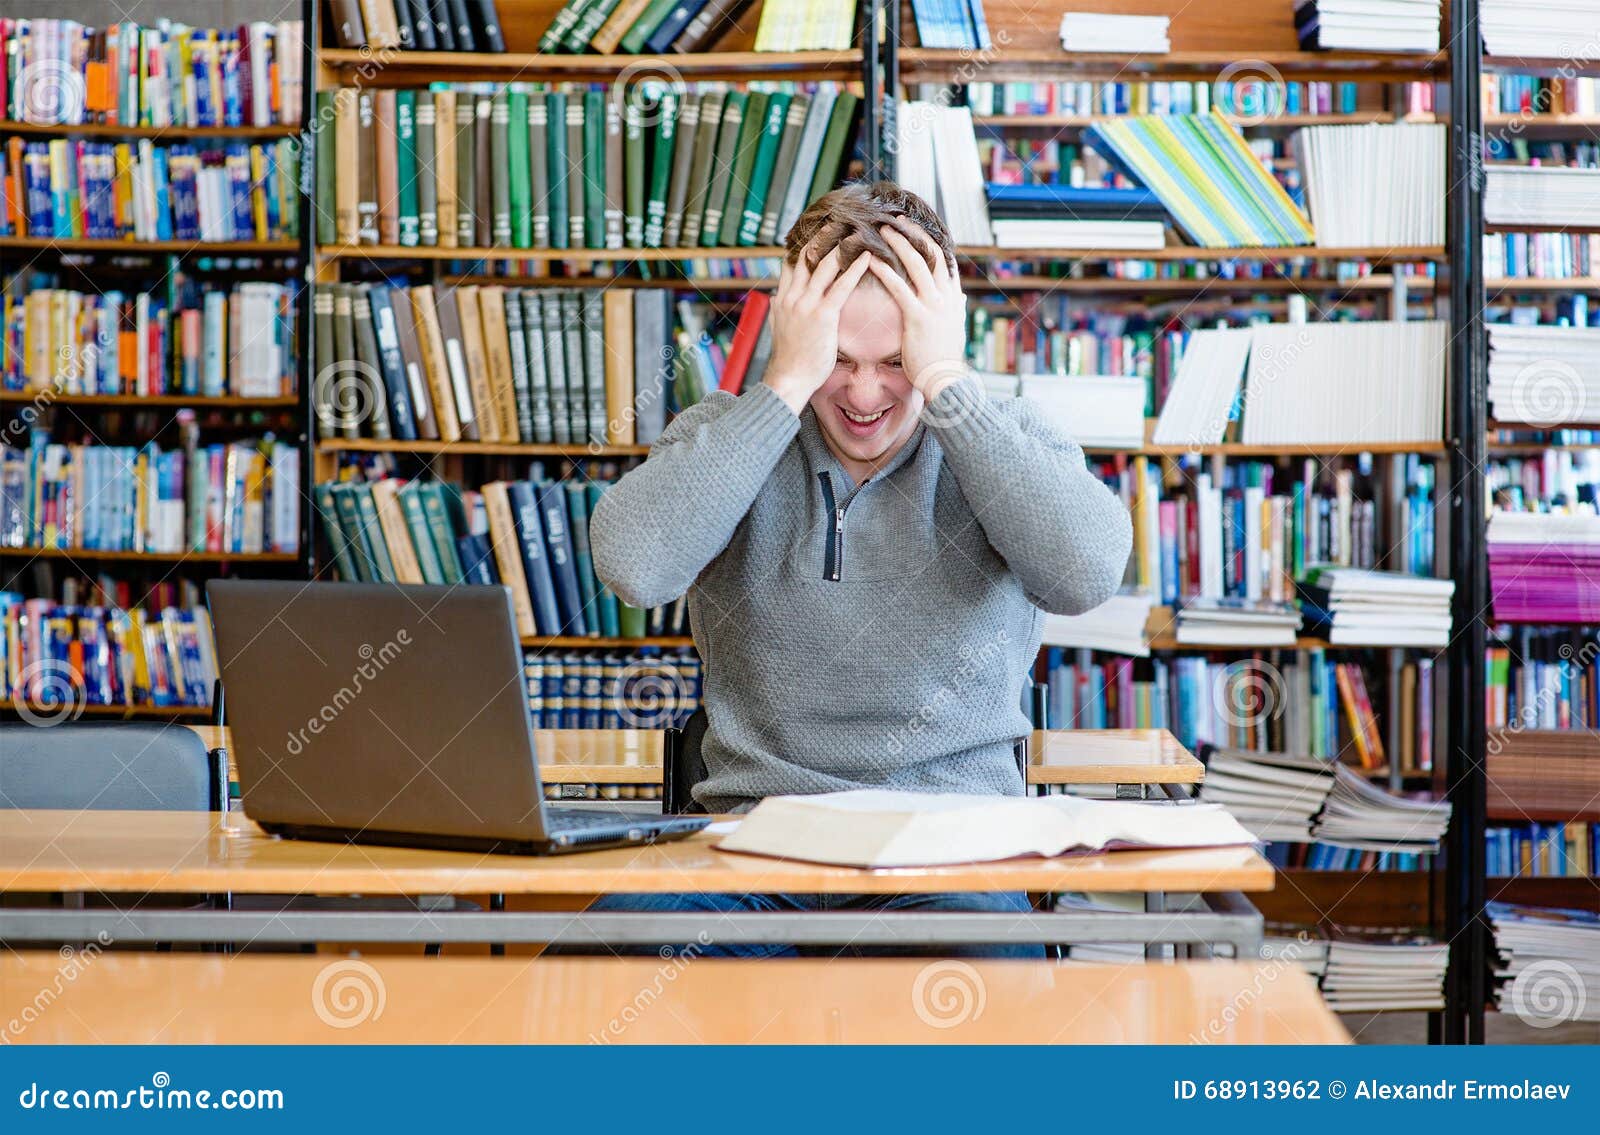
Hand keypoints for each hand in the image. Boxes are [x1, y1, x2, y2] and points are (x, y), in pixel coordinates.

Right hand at [763, 244, 873, 414]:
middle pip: (808, 257)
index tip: (815, 230)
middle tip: (838, 220)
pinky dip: (855, 269)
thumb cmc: (789, 360)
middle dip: (823, 237)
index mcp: (782, 299)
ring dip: (841, 246)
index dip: (804, 245)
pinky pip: (841, 286)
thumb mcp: (777, 330)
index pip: (791, 263)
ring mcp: (806, 304)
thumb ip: (776, 312)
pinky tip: (867, 257)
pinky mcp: (823, 315)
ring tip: (855, 231)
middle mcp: (792, 296)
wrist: (789, 378)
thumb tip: (773, 300)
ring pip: (825, 266)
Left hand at [866, 223, 968, 400]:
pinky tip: (871, 262)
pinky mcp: (919, 317)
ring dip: (898, 244)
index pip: (944, 259)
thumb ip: (955, 309)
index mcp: (954, 297)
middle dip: (913, 233)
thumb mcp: (954, 328)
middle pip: (931, 253)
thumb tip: (959, 298)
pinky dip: (885, 272)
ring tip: (881, 231)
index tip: (915, 226)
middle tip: (895, 220)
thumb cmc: (943, 358)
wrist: (945, 380)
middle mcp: (947, 296)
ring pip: (916, 264)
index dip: (930, 240)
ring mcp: (934, 305)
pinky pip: (900, 288)